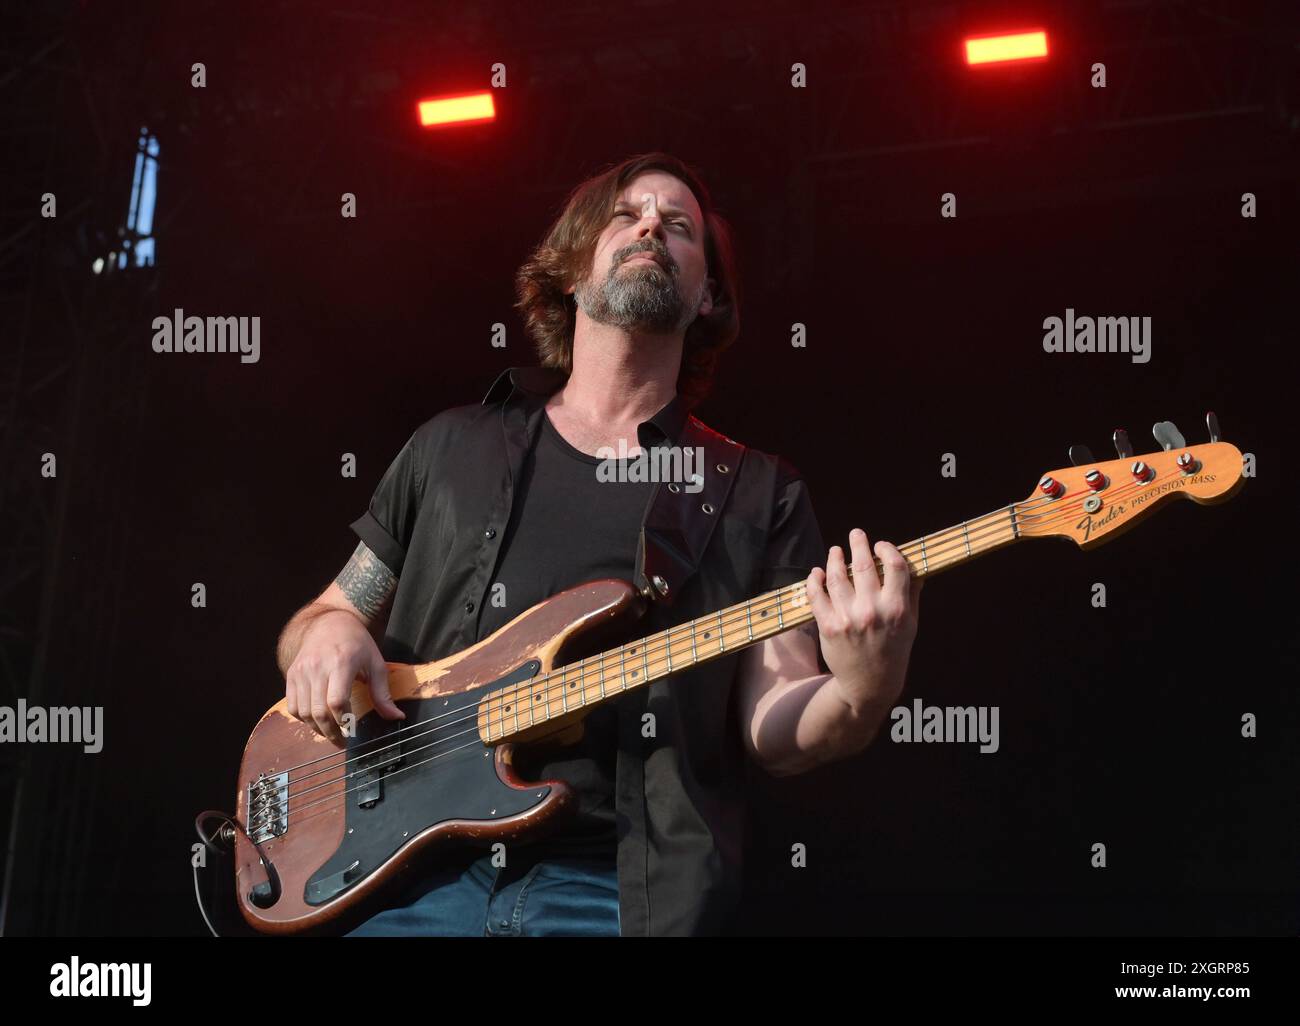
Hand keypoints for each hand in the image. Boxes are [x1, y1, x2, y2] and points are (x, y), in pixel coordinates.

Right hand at [284, 608, 404, 744]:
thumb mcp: (376, 664)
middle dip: (330, 731)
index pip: (336, 701)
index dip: (344, 720)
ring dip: (316, 728)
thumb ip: (383, 694)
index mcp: (341, 663)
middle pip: (318, 710)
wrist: (330, 622)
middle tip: (342, 741)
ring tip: (330, 732)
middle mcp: (317, 666)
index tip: (352, 730)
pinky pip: (292, 705)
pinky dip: (303, 718)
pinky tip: (316, 719)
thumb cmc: (357, 643)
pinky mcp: (291, 674)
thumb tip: (396, 718)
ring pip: (303, 711)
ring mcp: (301, 670)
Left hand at [805, 528, 921, 713]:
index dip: (887, 549)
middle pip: (863, 565)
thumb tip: (912, 565)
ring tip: (835, 551)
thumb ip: (912, 594)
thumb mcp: (911, 624)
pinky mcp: (828, 626)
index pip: (895, 565)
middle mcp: (873, 611)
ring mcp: (848, 618)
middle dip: (858, 543)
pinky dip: (815, 580)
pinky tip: (817, 573)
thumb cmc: (894, 650)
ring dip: (834, 558)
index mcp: (897, 608)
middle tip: (856, 533)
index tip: (881, 545)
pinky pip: (817, 595)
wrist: (870, 684)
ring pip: (836, 576)